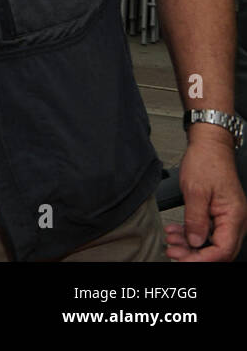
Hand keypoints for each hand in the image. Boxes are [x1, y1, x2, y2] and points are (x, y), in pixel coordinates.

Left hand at [164, 130, 245, 260]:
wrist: (209, 146)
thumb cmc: (206, 162)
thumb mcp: (195, 191)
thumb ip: (196, 219)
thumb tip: (196, 242)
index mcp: (234, 216)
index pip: (223, 250)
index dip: (202, 259)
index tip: (183, 259)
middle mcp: (235, 220)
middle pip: (218, 250)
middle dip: (194, 254)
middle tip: (173, 251)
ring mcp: (227, 218)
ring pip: (211, 242)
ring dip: (190, 244)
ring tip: (171, 240)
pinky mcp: (218, 214)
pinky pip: (207, 231)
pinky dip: (191, 233)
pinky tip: (176, 232)